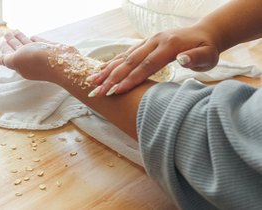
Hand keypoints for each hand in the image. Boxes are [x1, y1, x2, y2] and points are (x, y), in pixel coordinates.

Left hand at [0, 30, 56, 81]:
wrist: (62, 63)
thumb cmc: (38, 62)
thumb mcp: (16, 60)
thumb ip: (6, 59)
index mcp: (21, 65)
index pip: (10, 55)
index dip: (5, 48)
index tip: (2, 41)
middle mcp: (31, 61)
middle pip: (18, 50)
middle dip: (12, 42)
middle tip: (7, 34)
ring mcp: (42, 55)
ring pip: (29, 45)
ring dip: (21, 39)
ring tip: (15, 31)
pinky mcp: (52, 50)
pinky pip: (41, 43)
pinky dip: (36, 40)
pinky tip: (33, 37)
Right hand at [87, 26, 220, 95]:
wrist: (205, 32)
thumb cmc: (207, 49)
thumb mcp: (208, 56)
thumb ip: (196, 58)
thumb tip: (182, 59)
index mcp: (169, 46)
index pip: (146, 66)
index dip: (130, 79)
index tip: (115, 91)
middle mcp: (154, 41)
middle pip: (129, 62)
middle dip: (111, 78)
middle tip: (96, 91)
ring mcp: (148, 41)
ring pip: (124, 57)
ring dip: (107, 70)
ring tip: (91, 81)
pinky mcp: (144, 43)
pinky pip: (125, 53)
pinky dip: (112, 62)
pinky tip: (101, 69)